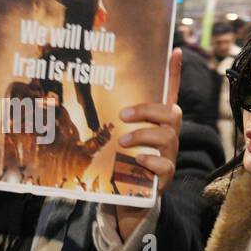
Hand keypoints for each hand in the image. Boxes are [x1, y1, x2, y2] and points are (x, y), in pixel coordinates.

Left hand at [112, 48, 182, 239]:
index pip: (170, 94)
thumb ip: (109, 123)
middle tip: (123, 116)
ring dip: (143, 135)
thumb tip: (76, 96)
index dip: (174, 73)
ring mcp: (170, 156)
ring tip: (123, 142)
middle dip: (147, 111)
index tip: (174, 50)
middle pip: (172, 113)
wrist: (128, 200)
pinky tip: (137, 162)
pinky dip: (151, 160)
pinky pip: (166, 164)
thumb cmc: (121, 163)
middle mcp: (168, 137)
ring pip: (168, 137)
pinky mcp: (166, 177)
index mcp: (157, 124)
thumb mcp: (116, 139)